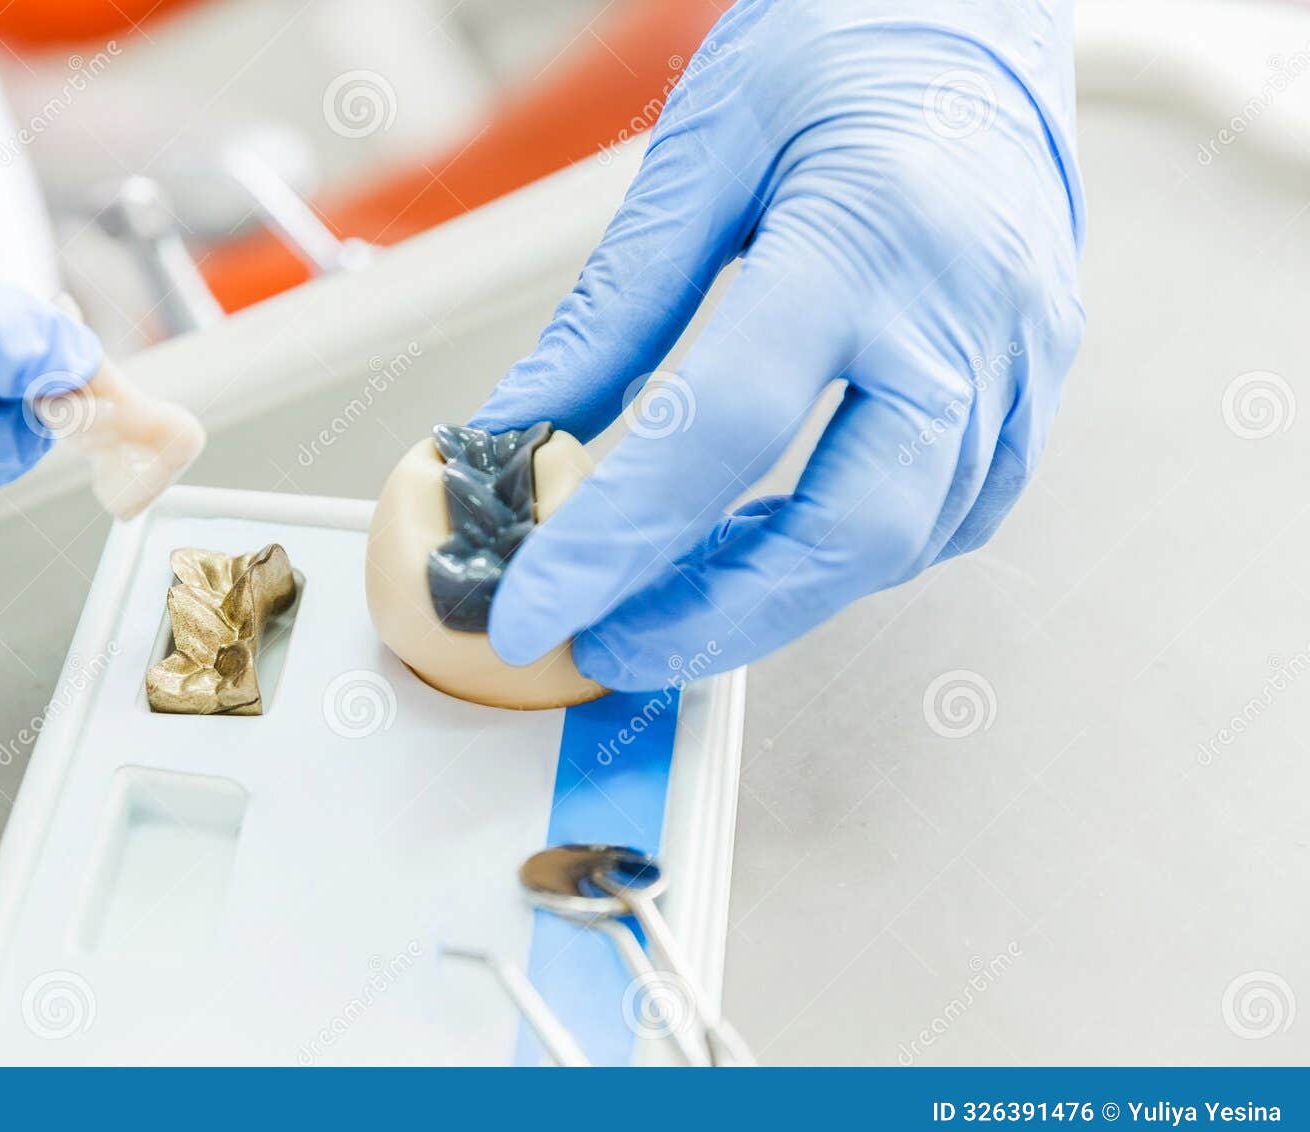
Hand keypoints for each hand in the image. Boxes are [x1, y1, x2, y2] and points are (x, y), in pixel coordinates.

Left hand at [472, 0, 1084, 689]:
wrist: (974, 10)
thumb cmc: (843, 44)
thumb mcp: (698, 155)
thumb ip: (612, 313)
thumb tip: (520, 430)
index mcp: (863, 236)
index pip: (720, 431)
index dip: (616, 542)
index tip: (536, 608)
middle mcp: (960, 311)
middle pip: (850, 529)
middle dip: (718, 618)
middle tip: (615, 644)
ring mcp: (1018, 353)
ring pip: (908, 539)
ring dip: (778, 590)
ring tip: (675, 590)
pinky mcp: (1036, 377)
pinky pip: (955, 511)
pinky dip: (854, 552)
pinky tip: (779, 544)